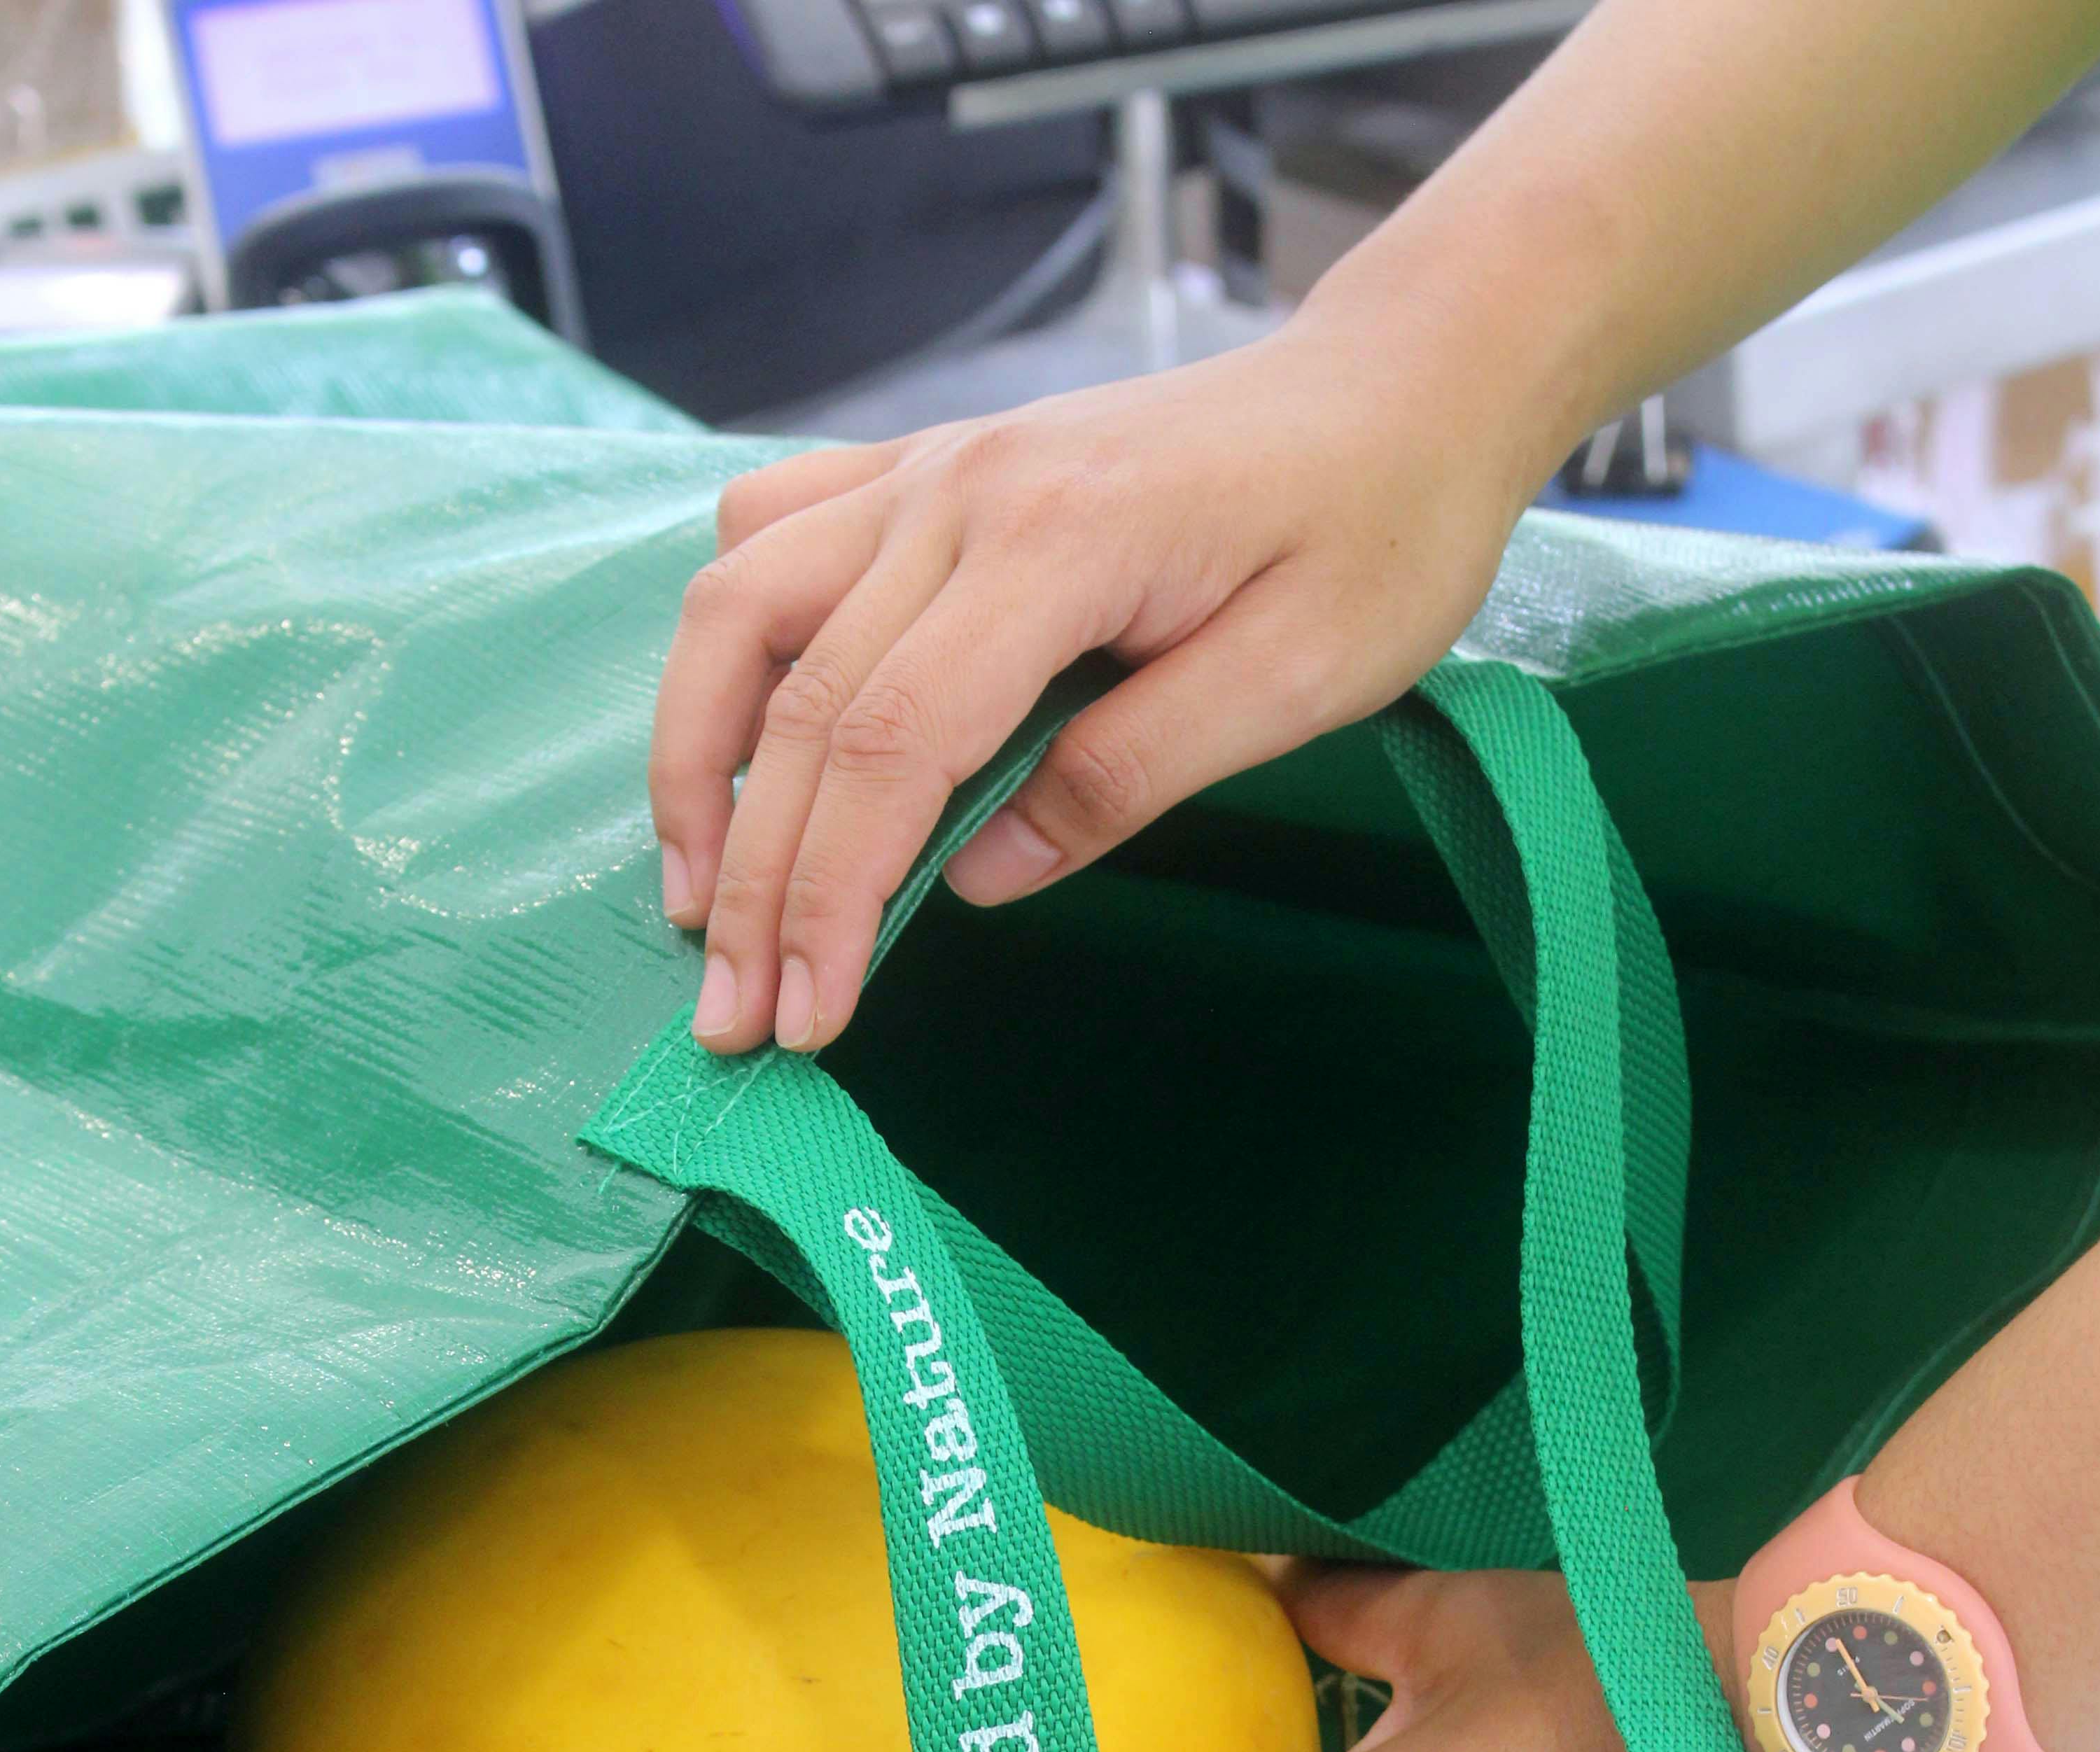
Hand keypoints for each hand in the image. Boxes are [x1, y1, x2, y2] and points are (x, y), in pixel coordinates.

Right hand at [648, 298, 1546, 1059]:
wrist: (1403, 385)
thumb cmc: (1378, 532)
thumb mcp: (1295, 684)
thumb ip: (1126, 777)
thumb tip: (978, 880)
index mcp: (1058, 544)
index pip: (890, 744)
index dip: (831, 895)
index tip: (807, 1015)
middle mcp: (961, 490)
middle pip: (800, 705)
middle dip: (751, 883)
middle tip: (731, 1018)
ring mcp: (932, 466)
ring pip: (741, 609)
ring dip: (697, 761)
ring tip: (696, 895)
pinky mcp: (930, 465)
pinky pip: (773, 533)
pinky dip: (729, 644)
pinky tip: (738, 737)